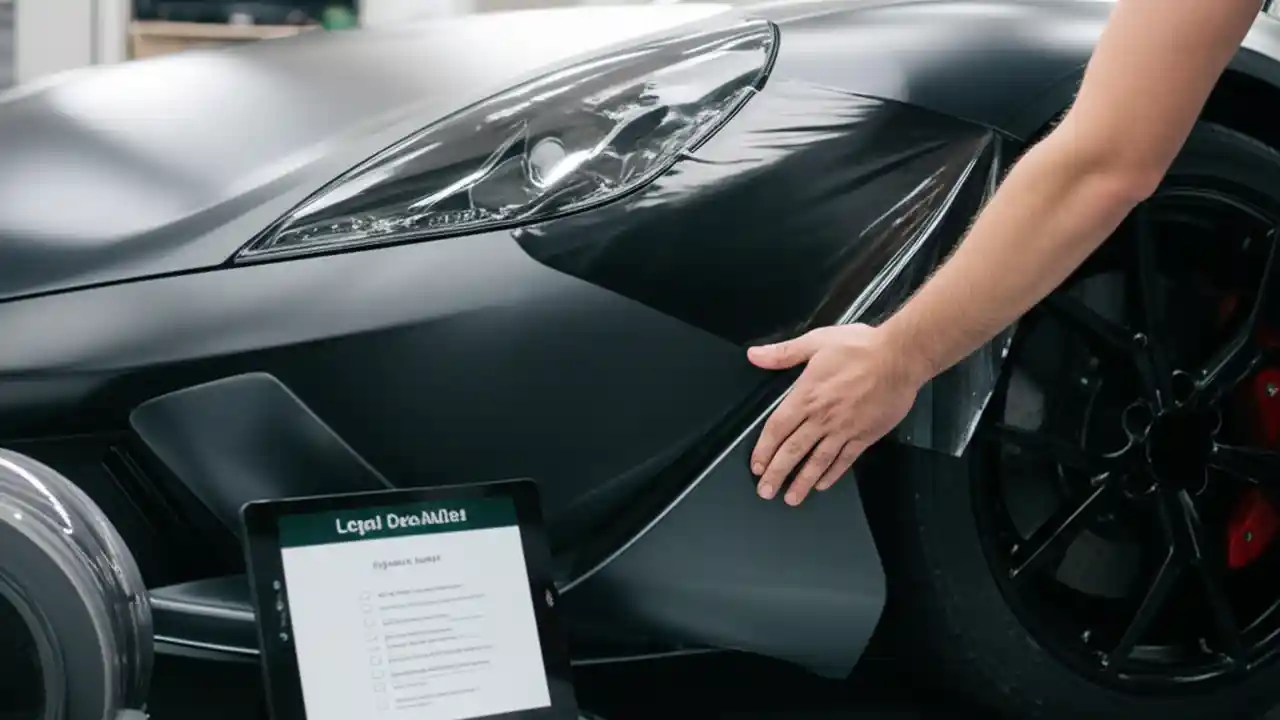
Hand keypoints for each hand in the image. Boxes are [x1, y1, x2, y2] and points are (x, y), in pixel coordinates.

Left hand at [747, 323, 929, 505]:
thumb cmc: (861, 347)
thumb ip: (784, 353)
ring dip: (802, 481)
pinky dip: (832, 474)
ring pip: (818, 461)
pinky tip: (821, 484)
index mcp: (807, 395)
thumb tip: (754, 355)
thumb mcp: (817, 342)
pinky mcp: (865, 436)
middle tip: (766, 491)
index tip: (756, 466)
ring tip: (791, 498)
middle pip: (793, 450)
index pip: (778, 428)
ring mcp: (844, 429)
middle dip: (777, 473)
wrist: (900, 358)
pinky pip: (845, 460)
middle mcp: (822, 417)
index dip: (764, 449)